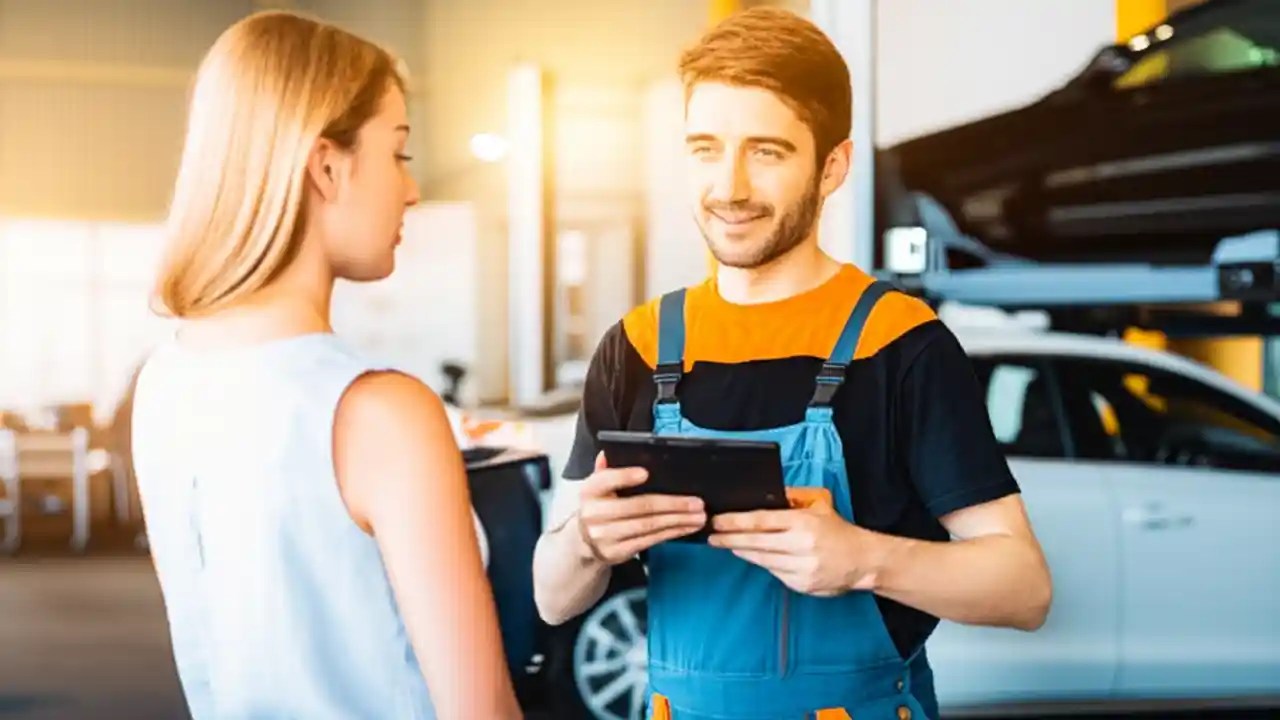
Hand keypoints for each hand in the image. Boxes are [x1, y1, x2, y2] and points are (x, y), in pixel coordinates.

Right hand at [575, 452, 705, 564]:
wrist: (584, 542)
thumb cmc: (599, 507)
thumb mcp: (597, 488)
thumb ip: (605, 471)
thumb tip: (608, 453)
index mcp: (590, 491)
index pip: (606, 480)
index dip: (625, 476)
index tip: (646, 473)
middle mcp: (595, 514)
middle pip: (638, 506)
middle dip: (672, 504)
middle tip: (696, 502)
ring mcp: (606, 536)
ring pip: (648, 526)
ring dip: (678, 521)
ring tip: (698, 516)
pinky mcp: (617, 552)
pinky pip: (649, 541)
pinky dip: (671, 533)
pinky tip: (685, 527)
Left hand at [707, 502, 881, 596]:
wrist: (863, 561)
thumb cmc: (838, 531)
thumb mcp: (818, 505)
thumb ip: (792, 498)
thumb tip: (765, 493)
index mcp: (803, 522)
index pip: (761, 521)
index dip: (736, 522)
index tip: (718, 521)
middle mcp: (801, 546)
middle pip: (755, 543)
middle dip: (730, 540)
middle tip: (713, 536)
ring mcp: (801, 568)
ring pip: (762, 560)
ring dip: (742, 552)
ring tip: (728, 545)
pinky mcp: (802, 585)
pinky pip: (774, 573)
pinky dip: (763, 564)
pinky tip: (755, 557)